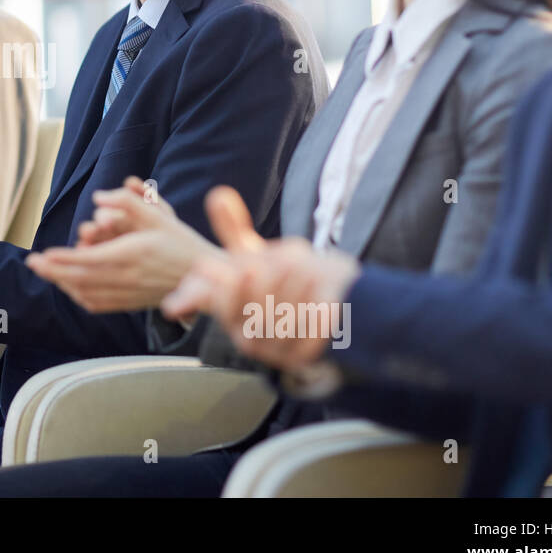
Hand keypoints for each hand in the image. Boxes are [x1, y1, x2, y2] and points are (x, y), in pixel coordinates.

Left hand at [27, 179, 216, 312]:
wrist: (204, 277)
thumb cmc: (181, 242)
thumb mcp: (160, 215)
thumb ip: (130, 202)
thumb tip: (99, 196)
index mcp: (133, 255)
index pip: (90, 261)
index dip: (63, 259)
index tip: (43, 255)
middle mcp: (128, 278)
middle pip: (81, 279)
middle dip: (53, 272)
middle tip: (32, 264)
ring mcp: (129, 294)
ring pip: (86, 293)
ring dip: (63, 283)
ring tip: (47, 272)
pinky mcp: (130, 303)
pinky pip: (99, 304)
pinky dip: (79, 296)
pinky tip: (70, 286)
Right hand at [162, 186, 359, 369]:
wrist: (335, 303)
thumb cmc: (290, 280)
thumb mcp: (259, 253)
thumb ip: (233, 229)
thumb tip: (218, 194)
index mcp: (230, 311)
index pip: (216, 303)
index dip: (226, 290)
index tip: (244, 270)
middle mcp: (246, 335)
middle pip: (249, 308)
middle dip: (269, 281)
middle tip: (287, 263)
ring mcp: (274, 350)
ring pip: (278, 322)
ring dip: (295, 291)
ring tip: (307, 273)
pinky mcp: (303, 358)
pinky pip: (305, 337)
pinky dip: (315, 312)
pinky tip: (323, 299)